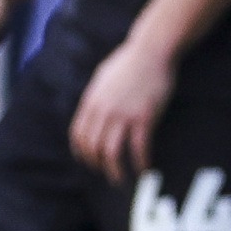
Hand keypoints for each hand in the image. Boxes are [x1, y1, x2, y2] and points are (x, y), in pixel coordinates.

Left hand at [69, 37, 173, 182]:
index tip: (88, 162)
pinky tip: (144, 169)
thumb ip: (94, 98)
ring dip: (115, 171)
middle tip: (107, 174)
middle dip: (97, 166)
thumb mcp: (102, 79)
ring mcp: (123, 115)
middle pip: (93, 148)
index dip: (81, 153)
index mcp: (91, 102)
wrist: (151, 51)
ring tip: (120, 180)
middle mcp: (103, 111)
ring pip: (111, 153)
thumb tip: (90, 112)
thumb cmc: (129, 62)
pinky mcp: (144, 118)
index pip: (78, 135)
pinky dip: (140, 162)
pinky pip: (138, 148)